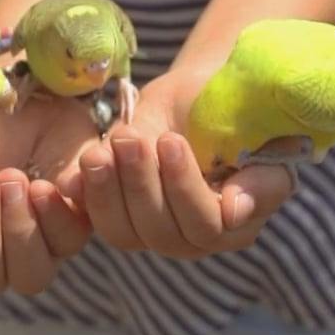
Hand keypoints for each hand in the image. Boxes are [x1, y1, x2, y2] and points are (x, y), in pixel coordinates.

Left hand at [55, 69, 292, 260]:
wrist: (196, 97)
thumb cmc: (231, 107)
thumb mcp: (252, 131)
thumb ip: (256, 173)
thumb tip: (234, 213)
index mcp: (240, 219)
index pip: (208, 224)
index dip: (185, 188)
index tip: (170, 141)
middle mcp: (198, 237)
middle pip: (162, 232)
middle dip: (141, 183)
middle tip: (128, 137)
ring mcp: (158, 232)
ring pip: (125, 232)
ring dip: (108, 190)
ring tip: (100, 149)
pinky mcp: (122, 218)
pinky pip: (98, 219)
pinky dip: (85, 195)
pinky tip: (77, 169)